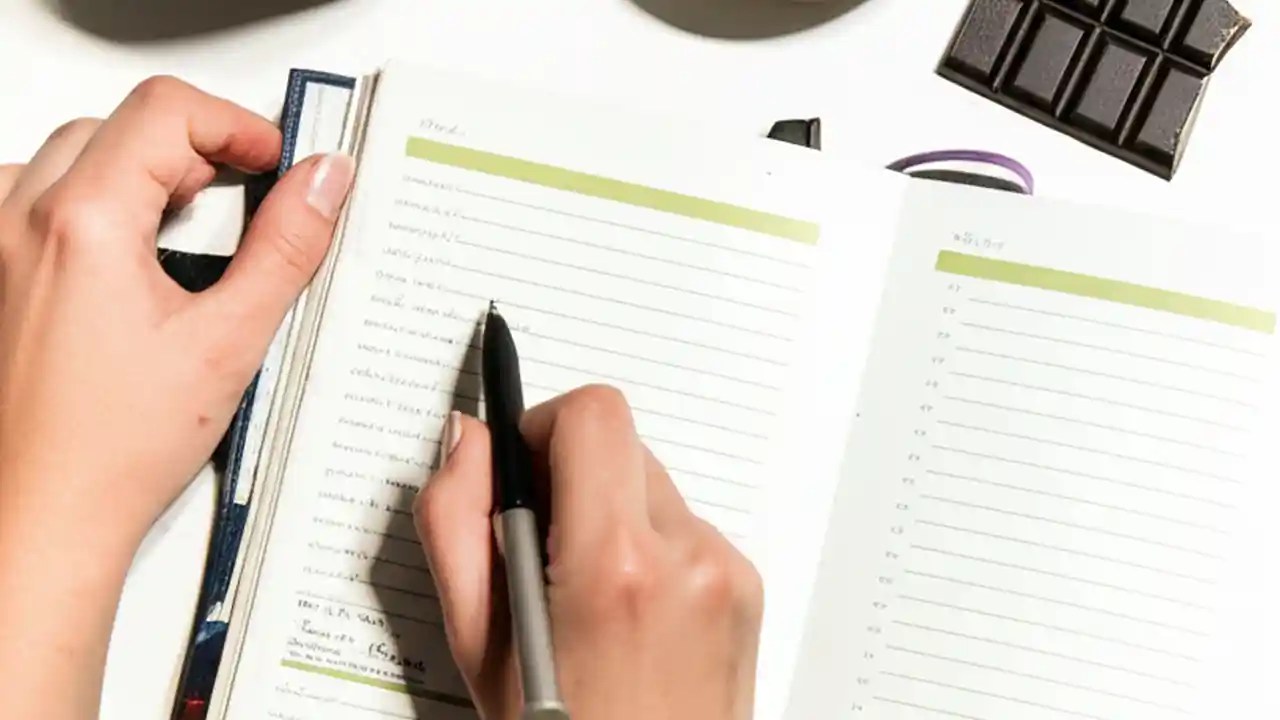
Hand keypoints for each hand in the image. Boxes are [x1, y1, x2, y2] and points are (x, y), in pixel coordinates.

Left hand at [0, 77, 353, 719]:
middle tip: (247, 194)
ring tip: (189, 225)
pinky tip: (136, 254)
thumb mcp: (228, 339)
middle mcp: (21, 220)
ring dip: (142, 170)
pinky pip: (41, 195)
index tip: (275, 162)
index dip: (237, 125)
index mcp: (81, 222)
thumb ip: (285, 247)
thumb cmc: (113, 449)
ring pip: (77, 154)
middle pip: (122, 124)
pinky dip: (98, 201)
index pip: (166, 110)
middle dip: (195, 148)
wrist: (42, 514)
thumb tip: (321, 182)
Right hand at [415, 385, 763, 719]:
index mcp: (614, 565)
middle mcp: (686, 557)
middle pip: (621, 446)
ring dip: (609, 517)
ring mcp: (726, 571)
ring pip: (652, 487)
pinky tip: (626, 615)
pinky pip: (685, 528)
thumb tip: (467, 441)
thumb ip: (456, 524)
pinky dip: (647, 549)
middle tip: (537, 551)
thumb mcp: (479, 644)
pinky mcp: (746, 587)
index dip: (541, 428)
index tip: (518, 468)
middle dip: (569, 479)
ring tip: (583, 598)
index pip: (592, 416)